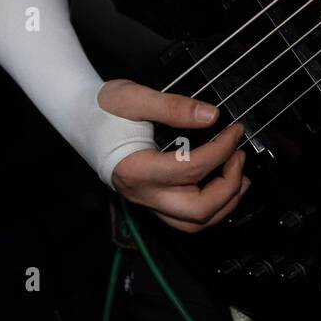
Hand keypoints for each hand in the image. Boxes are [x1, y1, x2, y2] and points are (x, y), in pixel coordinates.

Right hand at [100, 79, 250, 233]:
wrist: (80, 119)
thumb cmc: (103, 107)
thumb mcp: (134, 97)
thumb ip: (173, 107)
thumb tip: (212, 116)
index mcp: (136, 169)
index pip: (192, 168)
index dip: (221, 149)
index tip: (235, 130)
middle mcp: (142, 194)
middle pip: (197, 211)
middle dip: (229, 186)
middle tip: (238, 155)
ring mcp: (146, 202)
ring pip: (193, 224)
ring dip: (224, 204)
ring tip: (240, 176)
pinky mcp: (151, 201)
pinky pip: (186, 218)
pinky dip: (212, 207)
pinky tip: (223, 186)